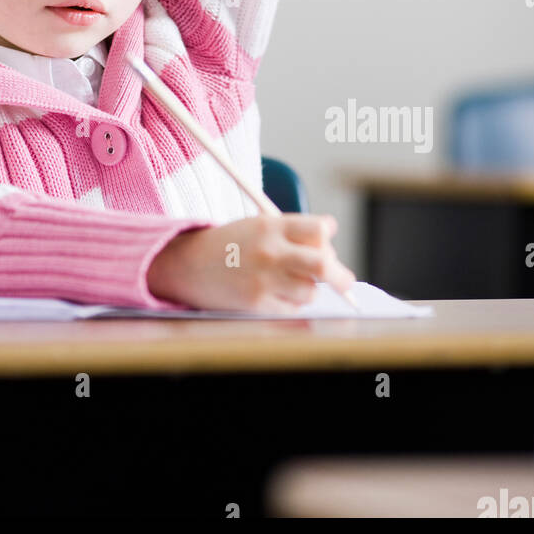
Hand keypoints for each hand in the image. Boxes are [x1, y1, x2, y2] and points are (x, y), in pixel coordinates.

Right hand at [147, 212, 356, 313]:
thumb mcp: (258, 226)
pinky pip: (293, 308)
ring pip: (311, 290)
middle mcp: (270, 250)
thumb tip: (331, 251)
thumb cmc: (230, 244)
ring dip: (311, 289)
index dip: (327, 237)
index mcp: (271, 225)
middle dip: (341, 276)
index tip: (326, 241)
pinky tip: (276, 293)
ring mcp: (264, 278)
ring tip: (294, 283)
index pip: (319, 230)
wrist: (189, 264)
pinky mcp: (258, 302)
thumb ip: (292, 234)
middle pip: (324, 263)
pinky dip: (293, 303)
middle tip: (345, 281)